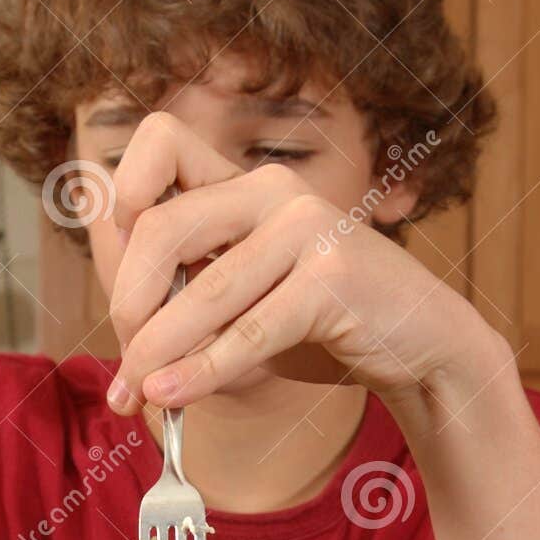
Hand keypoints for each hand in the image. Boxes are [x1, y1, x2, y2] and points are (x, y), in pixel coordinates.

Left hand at [105, 112, 509, 413]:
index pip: (164, 142)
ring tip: (134, 396)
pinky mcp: (332, 276)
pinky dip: (203, 371)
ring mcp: (307, 227)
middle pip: (163, 228)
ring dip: (157, 353)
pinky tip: (171, 396)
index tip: (118, 265)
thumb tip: (118, 325)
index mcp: (248, 184)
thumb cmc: (326, 328)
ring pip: (203, 292)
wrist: (421, 348)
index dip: (124, 191)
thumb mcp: (249, 303)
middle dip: (128, 304)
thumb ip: (190, 297)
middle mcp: (274, 189)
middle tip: (123, 363)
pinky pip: (248, 331)